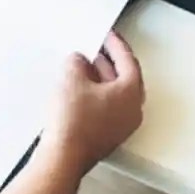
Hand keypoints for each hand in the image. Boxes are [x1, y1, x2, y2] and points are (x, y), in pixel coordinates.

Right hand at [38, 31, 144, 178]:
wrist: (63, 158)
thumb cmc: (73, 123)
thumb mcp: (72, 78)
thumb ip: (78, 62)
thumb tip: (79, 62)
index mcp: (131, 92)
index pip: (128, 61)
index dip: (116, 45)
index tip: (108, 36)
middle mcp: (131, 110)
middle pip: (125, 78)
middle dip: (109, 62)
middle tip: (97, 49)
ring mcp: (121, 126)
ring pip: (115, 95)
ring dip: (101, 79)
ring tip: (82, 69)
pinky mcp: (107, 137)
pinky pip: (106, 109)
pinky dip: (96, 97)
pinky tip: (78, 93)